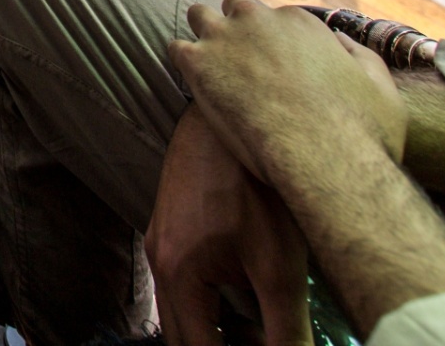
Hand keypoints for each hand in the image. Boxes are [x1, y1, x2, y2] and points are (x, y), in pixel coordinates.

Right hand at [147, 106, 313, 345]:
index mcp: (178, 275)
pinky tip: (245, 293)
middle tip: (260, 340)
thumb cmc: (254, 184)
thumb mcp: (280, 266)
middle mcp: (159, 261)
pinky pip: (182, 283)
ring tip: (259, 326)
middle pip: (181, 335)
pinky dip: (210, 301)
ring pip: (180, 310)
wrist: (227, 122)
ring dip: (215, 328)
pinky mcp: (170, 227)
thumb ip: (285, 327)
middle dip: (219, 345)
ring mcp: (160, 241)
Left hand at [169, 0, 406, 183]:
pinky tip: (192, 83)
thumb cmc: (360, 131)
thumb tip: (340, 43)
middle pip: (236, 9)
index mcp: (300, 21)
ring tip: (209, 66)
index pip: (274, 18)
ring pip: (201, 17)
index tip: (271, 64)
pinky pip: (176, 49)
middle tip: (237, 62)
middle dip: (236, 30)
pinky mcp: (198, 62)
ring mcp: (225, 37)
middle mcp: (260, 19)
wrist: (325, 158)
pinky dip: (182, 62)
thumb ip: (360, 57)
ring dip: (204, 36)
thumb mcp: (381, 87)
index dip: (271, 41)